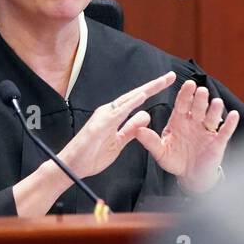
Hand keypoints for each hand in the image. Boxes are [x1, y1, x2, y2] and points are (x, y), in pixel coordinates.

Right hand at [57, 71, 176, 177]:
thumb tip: (145, 116)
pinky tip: (142, 96)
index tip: (167, 83)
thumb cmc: (91, 155)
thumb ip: (131, 128)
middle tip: (171, 76)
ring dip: (146, 90)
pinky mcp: (101, 124)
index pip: (137, 100)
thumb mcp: (119, 141)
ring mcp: (104, 116)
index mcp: (114, 116)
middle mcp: (110, 112)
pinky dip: (130, 103)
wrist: (73, 166)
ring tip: (162, 82)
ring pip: (129, 99)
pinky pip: (118, 112)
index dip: (152, 91)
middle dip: (154, 85)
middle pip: (136, 95)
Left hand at [134, 78, 239, 192]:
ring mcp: (207, 131)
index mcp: (180, 120)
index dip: (185, 94)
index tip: (188, 85)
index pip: (182, 104)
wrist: (190, 176)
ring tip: (216, 102)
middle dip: (200, 100)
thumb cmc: (175, 160)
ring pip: (212, 117)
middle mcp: (195, 122)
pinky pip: (225, 131)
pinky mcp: (218, 142)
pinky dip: (230, 123)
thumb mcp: (160, 152)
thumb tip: (137, 129)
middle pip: (198, 108)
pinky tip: (233, 115)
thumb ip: (150, 141)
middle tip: (201, 91)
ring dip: (215, 109)